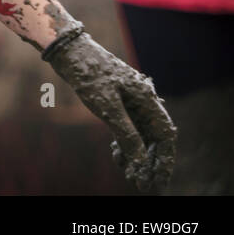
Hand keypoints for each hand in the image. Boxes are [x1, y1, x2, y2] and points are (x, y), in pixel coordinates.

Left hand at [42, 25, 176, 193]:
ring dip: (137, 155)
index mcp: (146, 99)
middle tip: (142, 184)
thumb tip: (140, 163)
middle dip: (150, 162)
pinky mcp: (117, 101)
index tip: (159, 180)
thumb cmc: (87, 73)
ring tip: (126, 171)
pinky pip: (129, 127)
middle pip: (155, 137)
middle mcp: (143, 100)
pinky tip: (117, 154)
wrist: (68, 50)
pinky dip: (125, 142)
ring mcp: (131, 101)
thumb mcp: (106, 107)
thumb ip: (126, 134)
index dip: (165, 159)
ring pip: (141, 134)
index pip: (165, 134)